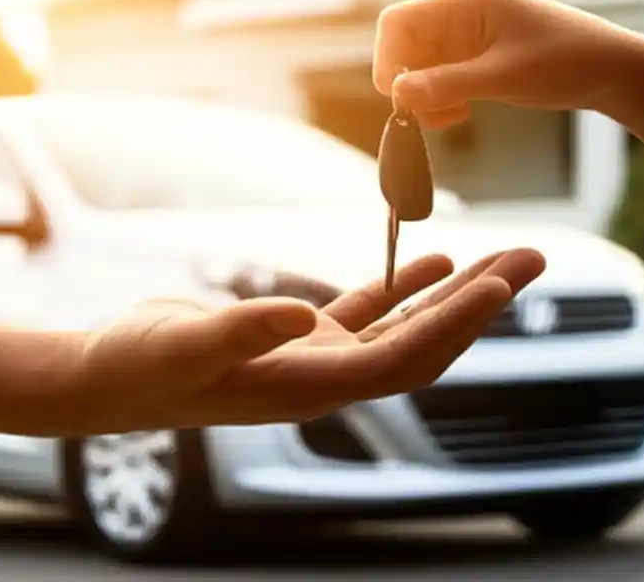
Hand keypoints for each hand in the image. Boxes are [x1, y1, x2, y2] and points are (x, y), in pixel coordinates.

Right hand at [68, 250, 544, 433]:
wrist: (109, 377)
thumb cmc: (140, 367)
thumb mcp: (184, 345)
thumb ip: (241, 331)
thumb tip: (299, 315)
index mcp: (310, 385)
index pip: (404, 357)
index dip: (455, 323)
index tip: (502, 286)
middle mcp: (326, 378)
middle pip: (426, 343)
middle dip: (481, 305)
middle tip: (534, 260)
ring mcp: (315, 358)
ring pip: (405, 325)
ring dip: (456, 293)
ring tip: (505, 258)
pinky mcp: (296, 338)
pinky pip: (366, 311)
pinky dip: (403, 287)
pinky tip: (431, 259)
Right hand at [373, 0, 643, 127]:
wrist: (611, 70)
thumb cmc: (567, 62)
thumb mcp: (504, 77)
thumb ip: (447, 85)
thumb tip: (396, 94)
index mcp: (466, 0)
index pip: (398, 22)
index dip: (387, 59)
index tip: (399, 97)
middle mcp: (460, 11)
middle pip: (404, 46)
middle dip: (409, 83)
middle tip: (427, 116)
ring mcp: (466, 33)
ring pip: (417, 66)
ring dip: (424, 95)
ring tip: (453, 116)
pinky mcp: (474, 54)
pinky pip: (437, 76)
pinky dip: (439, 97)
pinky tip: (462, 112)